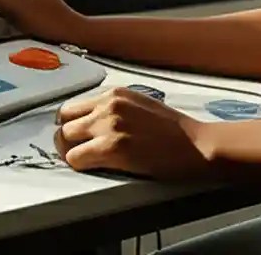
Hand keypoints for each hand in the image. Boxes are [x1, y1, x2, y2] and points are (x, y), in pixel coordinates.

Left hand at [54, 87, 212, 179]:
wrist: (196, 145)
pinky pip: (76, 159)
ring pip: (65, 140)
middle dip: (68, 139)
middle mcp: (109, 105)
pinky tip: (97, 167)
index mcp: (116, 94)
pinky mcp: (112, 148)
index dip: (71, 125)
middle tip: (79, 152)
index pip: (72, 107)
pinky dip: (81, 165)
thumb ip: (116, 110)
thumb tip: (91, 123)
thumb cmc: (175, 131)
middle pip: (63, 122)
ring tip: (88, 161)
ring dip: (72, 153)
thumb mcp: (142, 106)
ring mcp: (109, 126)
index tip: (77, 137)